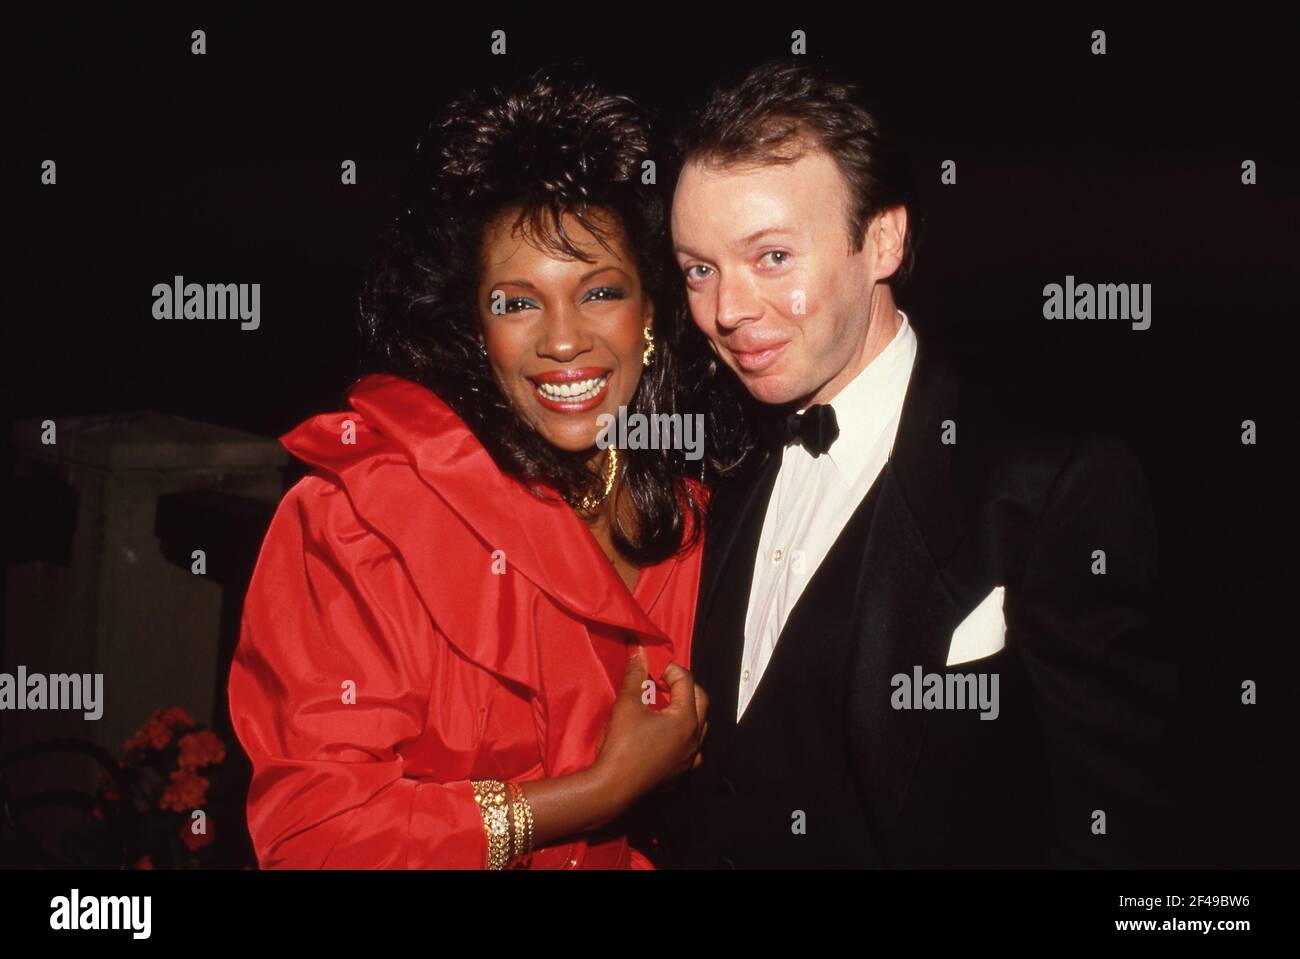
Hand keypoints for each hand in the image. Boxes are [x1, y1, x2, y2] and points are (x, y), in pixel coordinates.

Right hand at [590, 646, 708, 821]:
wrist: (613, 787)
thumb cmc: (621, 744)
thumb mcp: (627, 704)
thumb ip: (636, 675)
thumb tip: (639, 651)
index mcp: (686, 718)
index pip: (687, 681)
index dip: (670, 669)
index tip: (653, 669)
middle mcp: (695, 738)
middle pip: (701, 701)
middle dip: (685, 687)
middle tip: (664, 684)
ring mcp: (690, 759)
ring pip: (700, 727)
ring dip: (688, 712)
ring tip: (666, 708)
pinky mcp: (681, 774)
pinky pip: (692, 750)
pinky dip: (684, 737)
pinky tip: (667, 737)